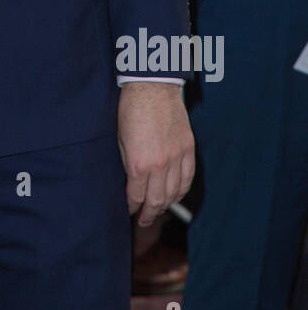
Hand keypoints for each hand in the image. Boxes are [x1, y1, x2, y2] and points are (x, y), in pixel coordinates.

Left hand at [118, 81, 193, 226]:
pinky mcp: (188, 149)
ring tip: (158, 211)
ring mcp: (177, 157)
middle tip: (144, 221)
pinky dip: (181, 190)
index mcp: (139, 164)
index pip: (136, 196)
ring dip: (166, 206)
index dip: (132, 207)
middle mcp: (160, 165)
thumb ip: (128, 164)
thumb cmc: (130, 111)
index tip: (129, 212)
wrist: (152, 87)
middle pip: (157, 200)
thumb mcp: (120, 140)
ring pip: (174, 192)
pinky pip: (187, 177)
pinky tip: (175, 196)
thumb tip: (131, 182)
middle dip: (149, 214)